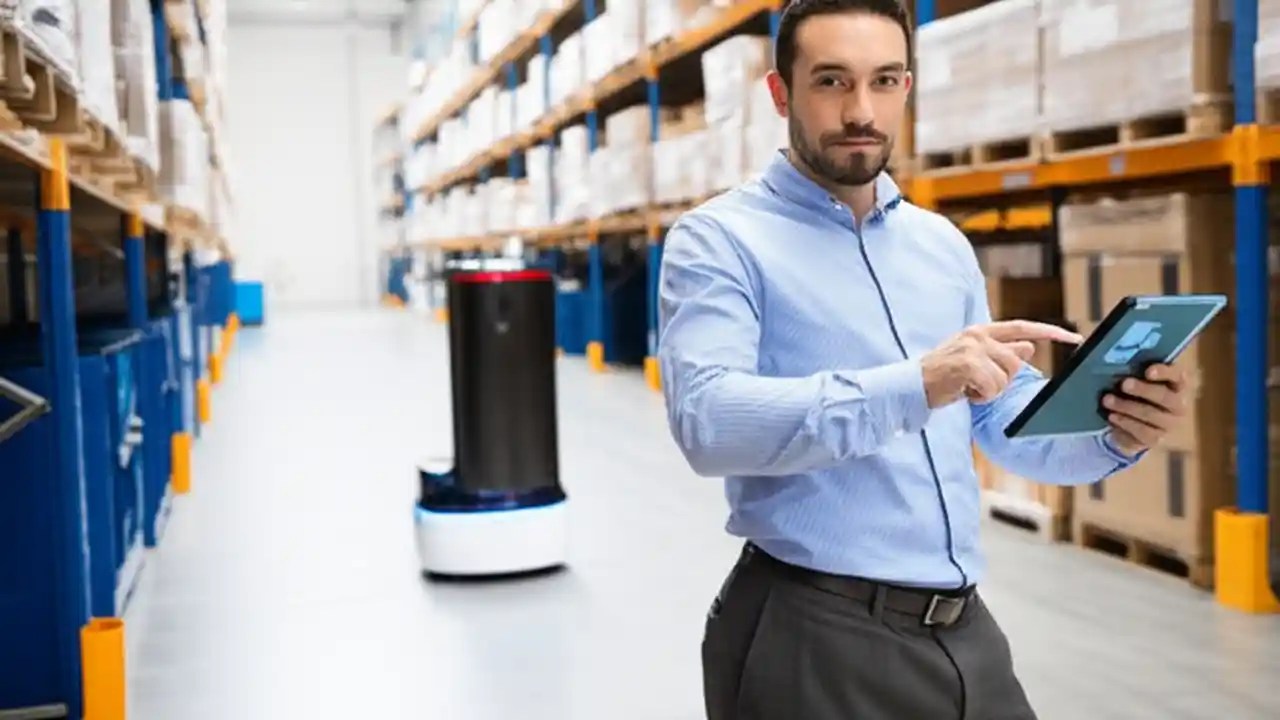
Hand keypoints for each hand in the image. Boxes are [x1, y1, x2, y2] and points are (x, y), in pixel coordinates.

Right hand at [922, 321, 1083, 408]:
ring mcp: (973, 348)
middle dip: (1003, 379)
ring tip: (968, 387)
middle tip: (977, 384)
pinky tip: (965, 393)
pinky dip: (981, 397)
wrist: (911, 386)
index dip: (1050, 333)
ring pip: (1006, 377)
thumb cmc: (943, 376)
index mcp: (981, 331)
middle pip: (1017, 361)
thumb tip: (1030, 348)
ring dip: (990, 390)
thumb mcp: (974, 360)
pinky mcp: (969, 364)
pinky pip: (993, 387)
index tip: (1074, 338)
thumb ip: (1001, 352)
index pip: (1022, 328)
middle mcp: (978, 335)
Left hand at [1101, 363, 1189, 455]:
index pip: (1179, 375)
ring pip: (1151, 415)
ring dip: (1127, 406)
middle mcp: (1180, 404)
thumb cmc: (1137, 393)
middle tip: (1124, 384)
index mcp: (1178, 384)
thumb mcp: (1137, 378)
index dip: (1165, 373)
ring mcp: (1170, 424)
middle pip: (1166, 397)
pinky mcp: (1157, 439)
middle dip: (1144, 390)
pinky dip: (1125, 423)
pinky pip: (1142, 432)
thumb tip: (1106, 353)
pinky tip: (1112, 416)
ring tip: (1107, 400)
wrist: (1134, 424)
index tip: (1148, 371)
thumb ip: (1134, 368)